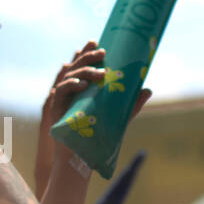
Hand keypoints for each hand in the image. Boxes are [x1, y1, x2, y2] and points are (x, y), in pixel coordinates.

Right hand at [37, 41, 149, 191]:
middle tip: (102, 51)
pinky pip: (61, 92)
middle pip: (75, 67)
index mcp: (82, 90)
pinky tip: (82, 85)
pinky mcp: (56, 110)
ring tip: (100, 73)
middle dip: (88, 56)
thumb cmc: (97, 140)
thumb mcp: (117, 119)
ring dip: (84, 71)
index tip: (99, 43)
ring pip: (69, 76)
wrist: (81, 159)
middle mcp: (70, 92)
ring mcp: (62, 99)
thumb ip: (130, 105)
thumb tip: (147, 89)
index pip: (84, 67)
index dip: (89, 53)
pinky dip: (71, 86)